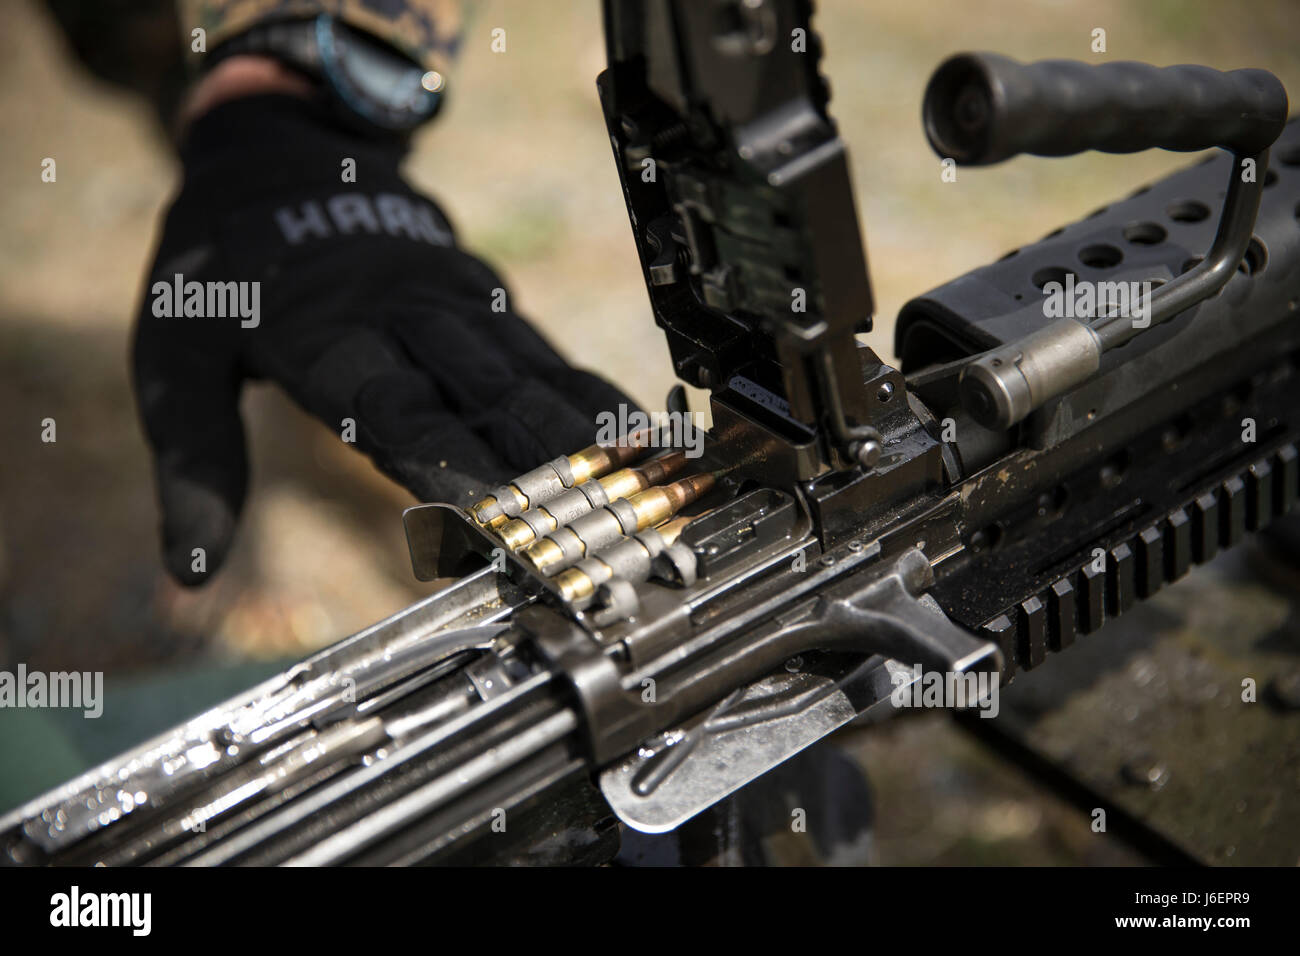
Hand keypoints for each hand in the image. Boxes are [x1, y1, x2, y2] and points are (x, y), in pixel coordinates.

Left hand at [133, 91, 632, 584]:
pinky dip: (597, 401)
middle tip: (594, 530)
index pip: (396, 411)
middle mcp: (405, 318)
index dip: (447, 467)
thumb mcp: (173, 362)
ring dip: (585, 437)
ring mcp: (457, 306)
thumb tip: (184, 573)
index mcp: (325, 336)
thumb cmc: (224, 276)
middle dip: (541, 466)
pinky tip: (645, 439)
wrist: (282, 159)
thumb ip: (196, 469)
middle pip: (484, 395)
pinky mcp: (489, 303)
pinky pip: (550, 356)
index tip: (493, 525)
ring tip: (645, 487)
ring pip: (531, 375)